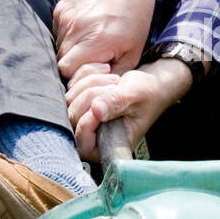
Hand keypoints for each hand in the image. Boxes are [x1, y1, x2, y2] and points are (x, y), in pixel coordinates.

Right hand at [52, 0, 161, 80]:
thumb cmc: (134, 17)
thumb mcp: (134, 51)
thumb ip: (115, 74)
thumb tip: (99, 91)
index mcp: (95, 41)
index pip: (68, 71)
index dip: (79, 75)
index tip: (96, 69)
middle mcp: (75, 28)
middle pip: (61, 60)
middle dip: (75, 64)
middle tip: (93, 59)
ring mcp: (65, 16)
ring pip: (58, 46)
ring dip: (71, 49)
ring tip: (91, 42)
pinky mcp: (60, 8)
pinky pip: (58, 31)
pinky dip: (69, 35)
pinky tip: (86, 29)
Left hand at [65, 57, 191, 161]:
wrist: (149, 84)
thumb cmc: (147, 95)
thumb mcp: (135, 96)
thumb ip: (117, 103)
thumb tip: (96, 110)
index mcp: (108, 145)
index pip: (83, 144)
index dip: (87, 123)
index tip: (102, 106)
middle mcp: (92, 136)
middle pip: (72, 117)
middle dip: (93, 95)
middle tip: (115, 86)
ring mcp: (83, 118)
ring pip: (69, 99)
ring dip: (91, 82)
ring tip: (114, 81)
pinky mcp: (79, 102)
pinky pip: (70, 86)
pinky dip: (85, 75)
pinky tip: (104, 73)